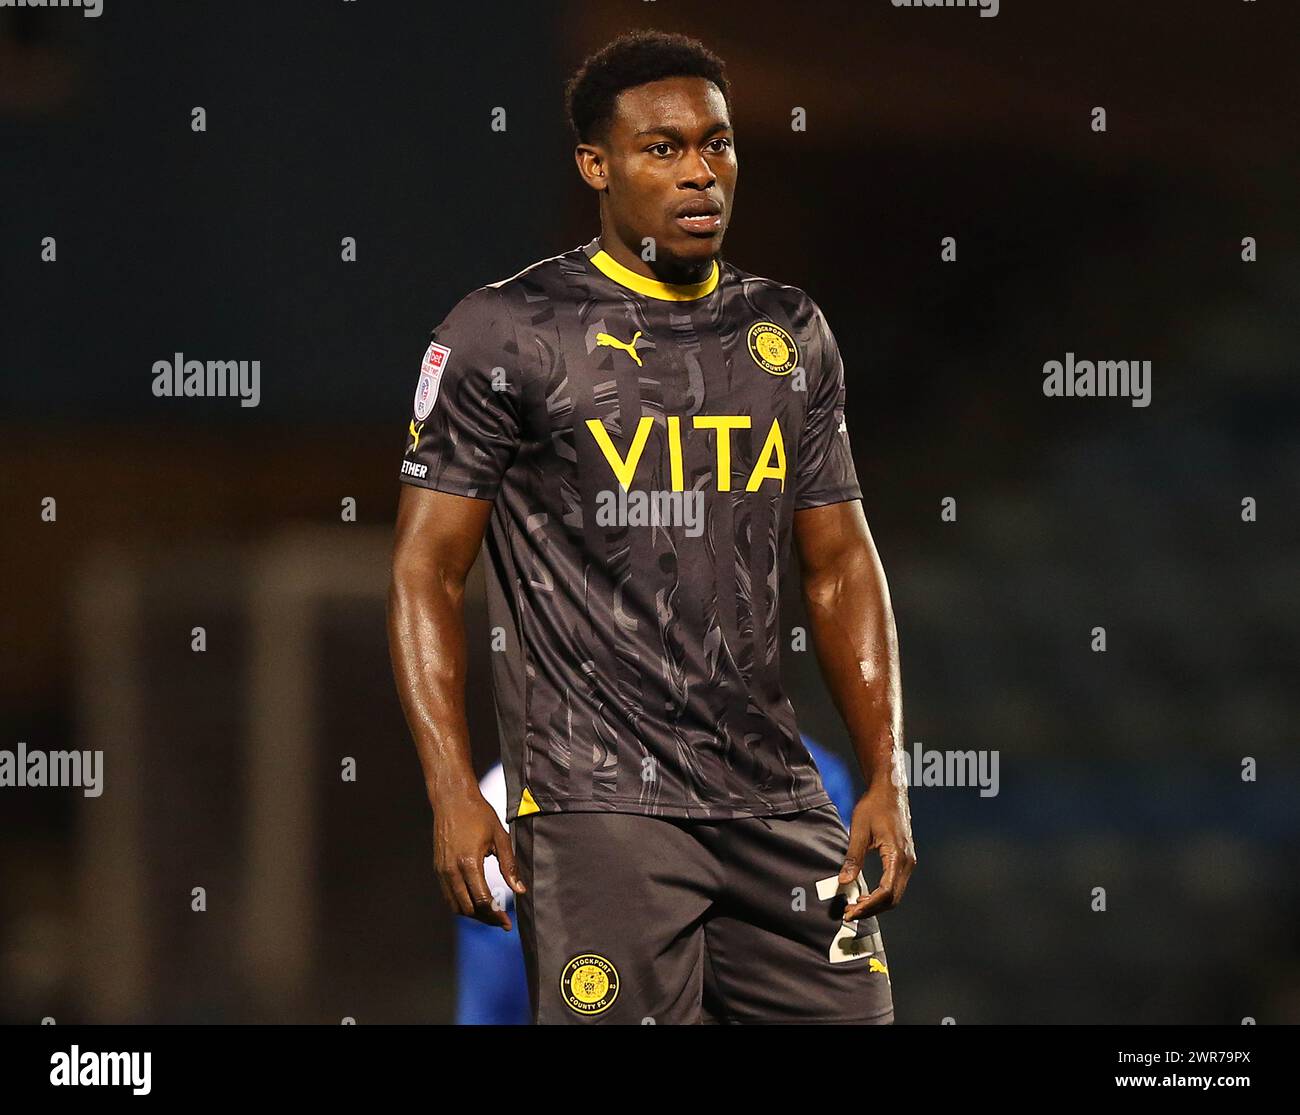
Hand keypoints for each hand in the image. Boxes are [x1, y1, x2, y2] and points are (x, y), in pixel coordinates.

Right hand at [430, 783, 525, 929]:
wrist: (452, 799)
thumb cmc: (479, 814)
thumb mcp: (500, 837)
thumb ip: (509, 866)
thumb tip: (520, 890)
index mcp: (469, 863)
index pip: (482, 900)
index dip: (496, 915)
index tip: (507, 923)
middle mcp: (451, 870)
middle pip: (468, 908)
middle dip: (486, 919)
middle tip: (501, 921)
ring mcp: (441, 870)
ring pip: (455, 906)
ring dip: (472, 914)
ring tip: (490, 914)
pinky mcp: (437, 868)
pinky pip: (448, 895)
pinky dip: (461, 904)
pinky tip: (475, 901)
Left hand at [838, 779, 915, 920]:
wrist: (889, 792)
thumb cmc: (874, 807)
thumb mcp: (859, 830)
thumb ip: (853, 858)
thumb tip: (844, 882)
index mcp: (897, 855)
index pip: (886, 891)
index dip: (868, 905)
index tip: (851, 911)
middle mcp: (907, 862)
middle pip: (893, 898)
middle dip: (871, 909)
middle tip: (849, 913)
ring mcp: (908, 861)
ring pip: (896, 894)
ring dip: (877, 903)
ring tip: (855, 906)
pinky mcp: (905, 860)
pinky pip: (896, 884)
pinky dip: (882, 895)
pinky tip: (866, 895)